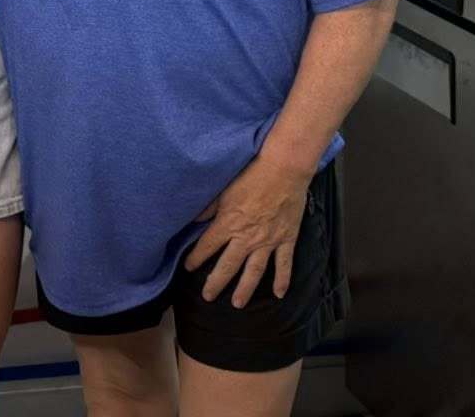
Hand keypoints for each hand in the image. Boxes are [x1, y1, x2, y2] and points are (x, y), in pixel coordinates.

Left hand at [182, 152, 309, 308]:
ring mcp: (268, 241)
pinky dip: (283, 280)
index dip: (195, 258)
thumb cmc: (251, 175)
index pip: (207, 246)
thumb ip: (208, 207)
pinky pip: (284, 264)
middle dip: (216, 282)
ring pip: (254, 271)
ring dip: (245, 289)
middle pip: (228, 266)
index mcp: (228, 223)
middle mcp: (247, 237)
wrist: (284, 170)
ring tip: (237, 304)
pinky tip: (279, 294)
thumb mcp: (224, 189)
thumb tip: (193, 220)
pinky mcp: (286, 240)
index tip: (188, 268)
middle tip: (208, 297)